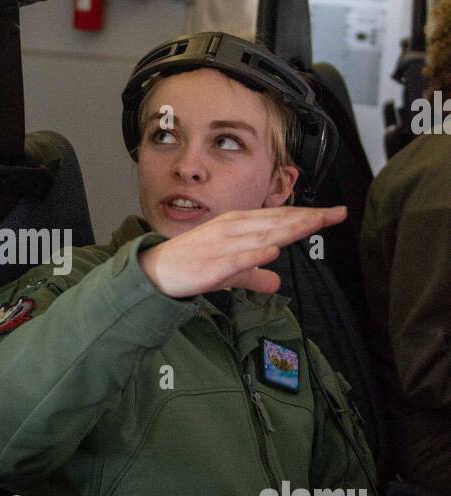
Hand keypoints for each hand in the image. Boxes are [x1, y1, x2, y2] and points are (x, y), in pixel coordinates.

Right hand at [139, 206, 347, 299]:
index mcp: (239, 225)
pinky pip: (238, 258)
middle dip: (308, 217)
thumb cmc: (192, 264)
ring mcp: (224, 244)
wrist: (157, 270)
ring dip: (290, 228)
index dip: (307, 215)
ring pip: (263, 235)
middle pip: (277, 221)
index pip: (280, 217)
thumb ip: (254, 275)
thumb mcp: (231, 271)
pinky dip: (256, 253)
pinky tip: (273, 250)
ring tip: (316, 222)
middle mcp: (234, 228)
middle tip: (337, 213)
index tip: (334, 213)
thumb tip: (276, 282)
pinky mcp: (213, 264)